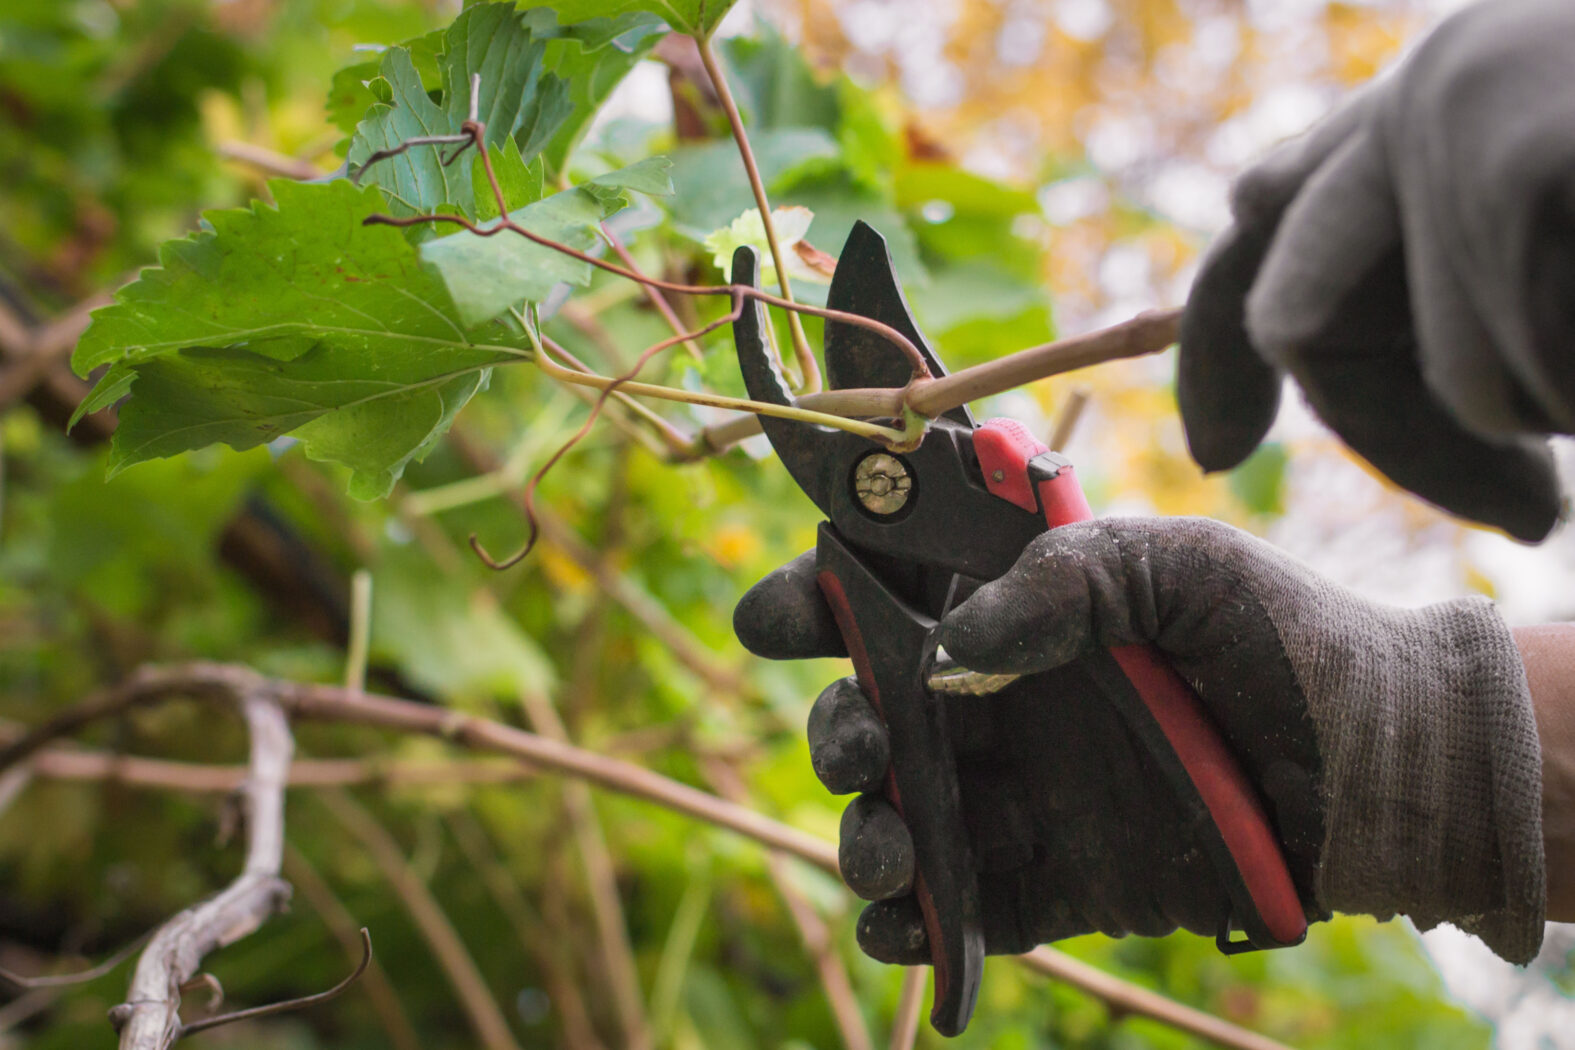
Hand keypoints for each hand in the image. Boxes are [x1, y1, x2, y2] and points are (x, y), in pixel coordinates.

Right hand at [736, 517, 1545, 963]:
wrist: (1379, 765)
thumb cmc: (1282, 637)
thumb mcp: (1181, 565)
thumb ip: (1064, 580)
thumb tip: (948, 643)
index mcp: (1010, 609)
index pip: (881, 598)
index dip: (811, 602)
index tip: (780, 619)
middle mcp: (994, 700)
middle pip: (863, 713)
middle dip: (834, 729)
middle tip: (865, 742)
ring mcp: (1015, 794)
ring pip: (891, 817)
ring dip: (861, 835)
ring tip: (891, 849)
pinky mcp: (1047, 884)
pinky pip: (953, 910)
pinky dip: (911, 926)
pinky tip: (912, 922)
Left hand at [1179, 0, 1574, 541]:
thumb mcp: (1552, 223)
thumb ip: (1438, 247)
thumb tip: (1256, 240)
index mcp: (1441, 102)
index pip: (1267, 228)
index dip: (1212, 346)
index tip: (1216, 456)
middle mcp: (1431, 90)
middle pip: (1302, 323)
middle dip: (1406, 434)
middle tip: (1534, 501)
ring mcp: (1467, 116)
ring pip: (1460, 383)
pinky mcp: (1517, 162)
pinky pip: (1523, 383)